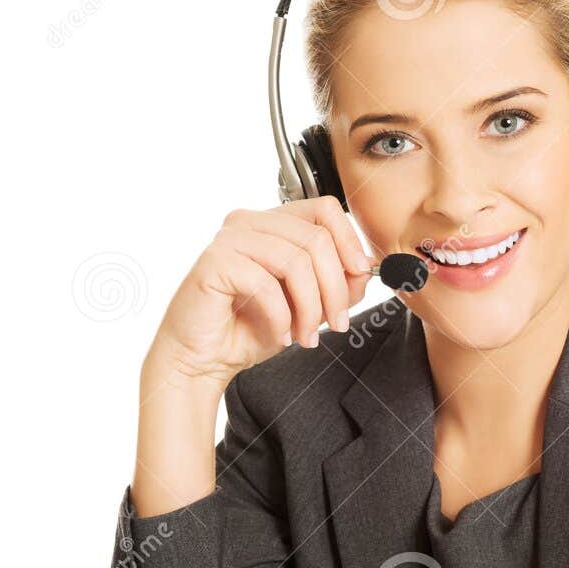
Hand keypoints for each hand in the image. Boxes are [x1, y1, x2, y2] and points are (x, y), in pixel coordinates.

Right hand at [149, 196, 376, 391]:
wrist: (204, 358)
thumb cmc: (249, 329)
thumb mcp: (308, 306)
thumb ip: (337, 283)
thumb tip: (364, 268)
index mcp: (273, 224)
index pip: (324, 209)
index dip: (349, 241)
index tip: (361, 275)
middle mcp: (250, 223)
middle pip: (316, 238)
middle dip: (335, 289)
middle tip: (337, 324)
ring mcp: (230, 239)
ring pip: (296, 260)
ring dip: (311, 307)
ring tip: (307, 337)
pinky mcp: (215, 262)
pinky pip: (266, 283)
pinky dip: (281, 316)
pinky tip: (281, 335)